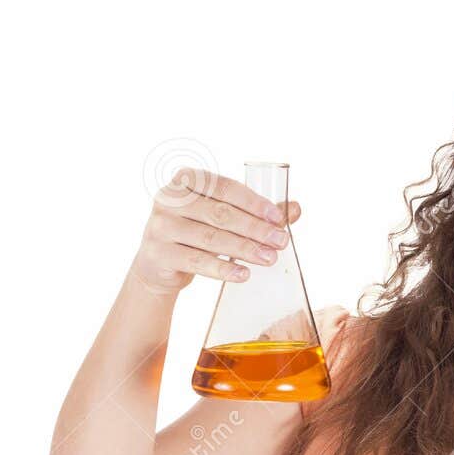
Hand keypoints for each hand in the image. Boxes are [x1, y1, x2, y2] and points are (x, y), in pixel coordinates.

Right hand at [131, 167, 299, 295]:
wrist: (157, 266)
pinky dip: (223, 269)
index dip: (253, 202)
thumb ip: (255, 212)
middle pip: (220, 214)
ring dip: (244, 250)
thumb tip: (295, 209)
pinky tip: (243, 275)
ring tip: (269, 259)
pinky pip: (197, 262)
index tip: (278, 218)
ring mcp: (160, 226)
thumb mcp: (220, 218)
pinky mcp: (159, 254)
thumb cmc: (194, 235)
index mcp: (185, 179)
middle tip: (280, 242)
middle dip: (254, 229)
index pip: (224, 187)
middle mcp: (169, 198)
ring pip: (211, 238)